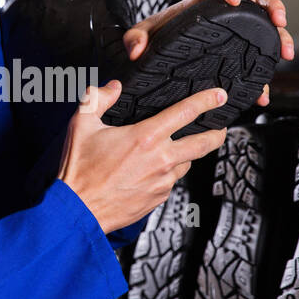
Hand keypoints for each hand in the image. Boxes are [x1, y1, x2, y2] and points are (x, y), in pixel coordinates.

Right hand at [57, 80, 228, 233]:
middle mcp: (161, 160)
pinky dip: (167, 174)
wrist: (78, 211)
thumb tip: (113, 87)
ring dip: (185, 156)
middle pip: (203, 144)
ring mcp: (162, 182)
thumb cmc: (79, 170)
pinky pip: (171, 182)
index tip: (219, 96)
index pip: (186, 113)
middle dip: (217, 133)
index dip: (207, 101)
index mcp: (146, 137)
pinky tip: (151, 171)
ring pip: (186, 163)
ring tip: (174, 150)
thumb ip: (98, 98)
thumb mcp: (81, 125)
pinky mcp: (159, 198)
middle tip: (220, 128)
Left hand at [121, 0, 295, 106]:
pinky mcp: (236, 57)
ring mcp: (234, 35)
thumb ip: (136, 38)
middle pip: (255, 0)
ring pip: (264, 29)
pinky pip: (255, 63)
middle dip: (271, 7)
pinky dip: (262, 78)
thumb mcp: (143, 35)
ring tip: (285, 53)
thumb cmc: (153, 38)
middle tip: (279, 21)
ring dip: (279, 38)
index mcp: (203, 2)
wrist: (157, 57)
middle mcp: (223, 15)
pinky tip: (262, 93)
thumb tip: (137, 49)